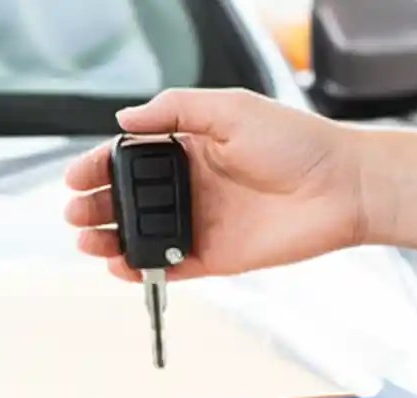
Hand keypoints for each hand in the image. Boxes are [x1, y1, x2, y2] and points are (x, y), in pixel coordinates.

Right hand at [63, 88, 367, 281]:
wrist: (341, 186)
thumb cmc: (296, 142)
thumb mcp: (229, 108)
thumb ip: (174, 111)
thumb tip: (124, 119)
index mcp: (188, 148)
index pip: (130, 159)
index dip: (98, 167)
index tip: (76, 176)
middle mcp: (189, 187)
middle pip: (126, 200)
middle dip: (94, 206)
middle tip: (76, 212)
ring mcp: (199, 223)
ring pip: (139, 236)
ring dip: (108, 239)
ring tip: (87, 240)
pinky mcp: (213, 257)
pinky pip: (167, 267)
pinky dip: (140, 270)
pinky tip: (119, 265)